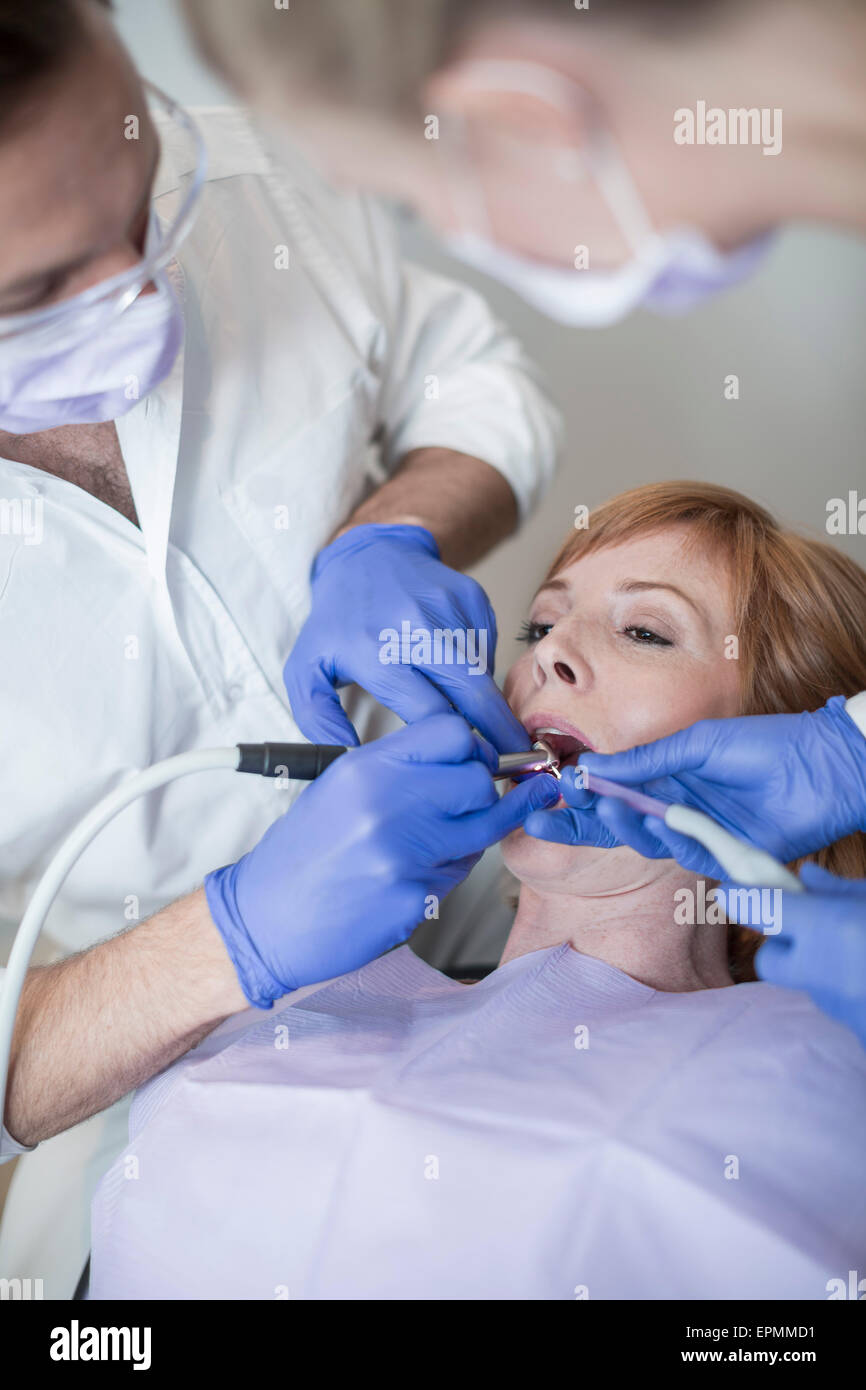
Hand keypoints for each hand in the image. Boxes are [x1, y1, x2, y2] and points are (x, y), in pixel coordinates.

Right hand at [204, 713, 558, 1005]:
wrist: (265, 920)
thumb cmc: (302, 856)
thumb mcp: (339, 789)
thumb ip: (399, 769)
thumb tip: (468, 760)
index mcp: (365, 768)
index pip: (453, 732)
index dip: (470, 748)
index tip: (469, 763)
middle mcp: (386, 803)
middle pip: (478, 779)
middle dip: (479, 795)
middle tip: (458, 810)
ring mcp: (402, 853)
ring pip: (482, 828)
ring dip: (470, 835)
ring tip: (434, 844)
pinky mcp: (413, 897)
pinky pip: (460, 874)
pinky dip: (447, 874)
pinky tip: (411, 877)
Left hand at [283, 523, 528, 753]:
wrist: (367, 555)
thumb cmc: (338, 621)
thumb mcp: (306, 670)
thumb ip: (318, 721)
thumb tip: (346, 758)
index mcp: (374, 652)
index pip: (429, 712)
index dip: (450, 743)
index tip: (463, 762)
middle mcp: (415, 627)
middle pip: (472, 693)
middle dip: (497, 731)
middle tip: (516, 758)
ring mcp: (448, 608)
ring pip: (484, 672)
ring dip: (484, 699)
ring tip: (472, 712)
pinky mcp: (471, 597)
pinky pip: (488, 648)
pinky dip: (480, 667)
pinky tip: (455, 666)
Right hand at [525, 698, 865, 877]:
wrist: (825, 765)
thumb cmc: (768, 746)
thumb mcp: (697, 743)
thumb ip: (646, 760)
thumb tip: (593, 765)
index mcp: (668, 780)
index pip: (613, 792)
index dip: (580, 798)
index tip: (548, 793)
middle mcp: (677, 810)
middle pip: (618, 825)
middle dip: (580, 824)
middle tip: (546, 818)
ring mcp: (700, 836)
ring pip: (647, 841)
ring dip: (623, 825)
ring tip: (604, 805)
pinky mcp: (725, 859)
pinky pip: (687, 855)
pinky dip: (669, 839)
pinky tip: (656, 821)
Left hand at [717, 863, 865, 1047]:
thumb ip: (840, 889)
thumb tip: (806, 876)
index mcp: (831, 929)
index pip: (761, 909)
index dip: (741, 899)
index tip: (727, 893)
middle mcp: (824, 972)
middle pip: (771, 961)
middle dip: (785, 946)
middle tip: (816, 932)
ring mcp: (839, 1009)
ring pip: (807, 984)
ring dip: (822, 969)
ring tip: (855, 956)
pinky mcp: (858, 1033)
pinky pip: (836, 1004)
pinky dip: (847, 990)